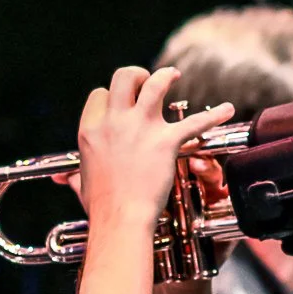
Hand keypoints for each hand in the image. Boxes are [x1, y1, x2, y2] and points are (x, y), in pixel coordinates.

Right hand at [77, 66, 233, 231]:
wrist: (121, 219)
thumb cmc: (102, 207)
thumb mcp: (82, 185)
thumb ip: (75, 176)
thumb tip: (65, 179)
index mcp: (91, 129)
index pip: (100, 95)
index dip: (111, 97)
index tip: (120, 106)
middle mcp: (114, 122)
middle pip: (124, 77)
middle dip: (136, 75)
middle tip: (146, 82)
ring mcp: (140, 128)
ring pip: (155, 84)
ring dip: (166, 76)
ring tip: (174, 75)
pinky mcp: (165, 141)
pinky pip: (194, 122)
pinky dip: (214, 115)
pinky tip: (227, 109)